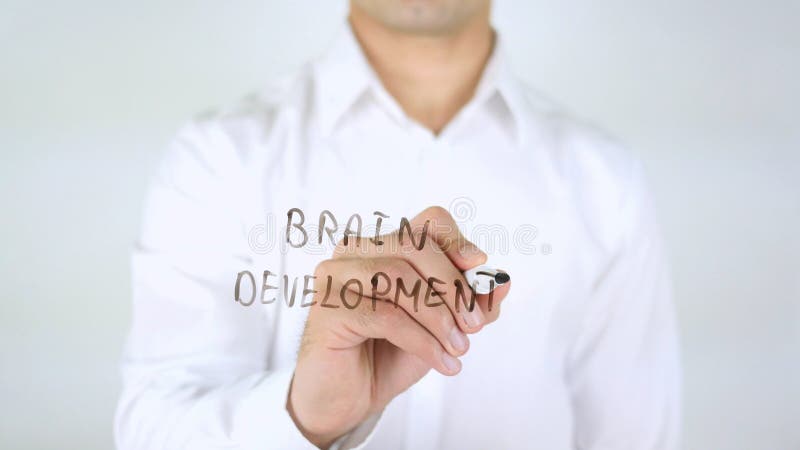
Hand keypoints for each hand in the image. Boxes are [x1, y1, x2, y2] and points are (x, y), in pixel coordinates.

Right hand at [287, 206, 511, 447]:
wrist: (350, 399)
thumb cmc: (390, 355)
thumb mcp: (442, 327)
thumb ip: (471, 303)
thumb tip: (502, 281)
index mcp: (384, 246)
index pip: (427, 222)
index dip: (457, 241)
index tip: (479, 267)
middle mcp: (355, 251)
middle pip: (414, 244)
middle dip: (452, 285)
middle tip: (474, 325)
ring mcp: (336, 275)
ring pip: (398, 277)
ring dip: (438, 317)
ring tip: (458, 349)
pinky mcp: (327, 307)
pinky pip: (385, 315)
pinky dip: (421, 340)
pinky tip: (440, 361)